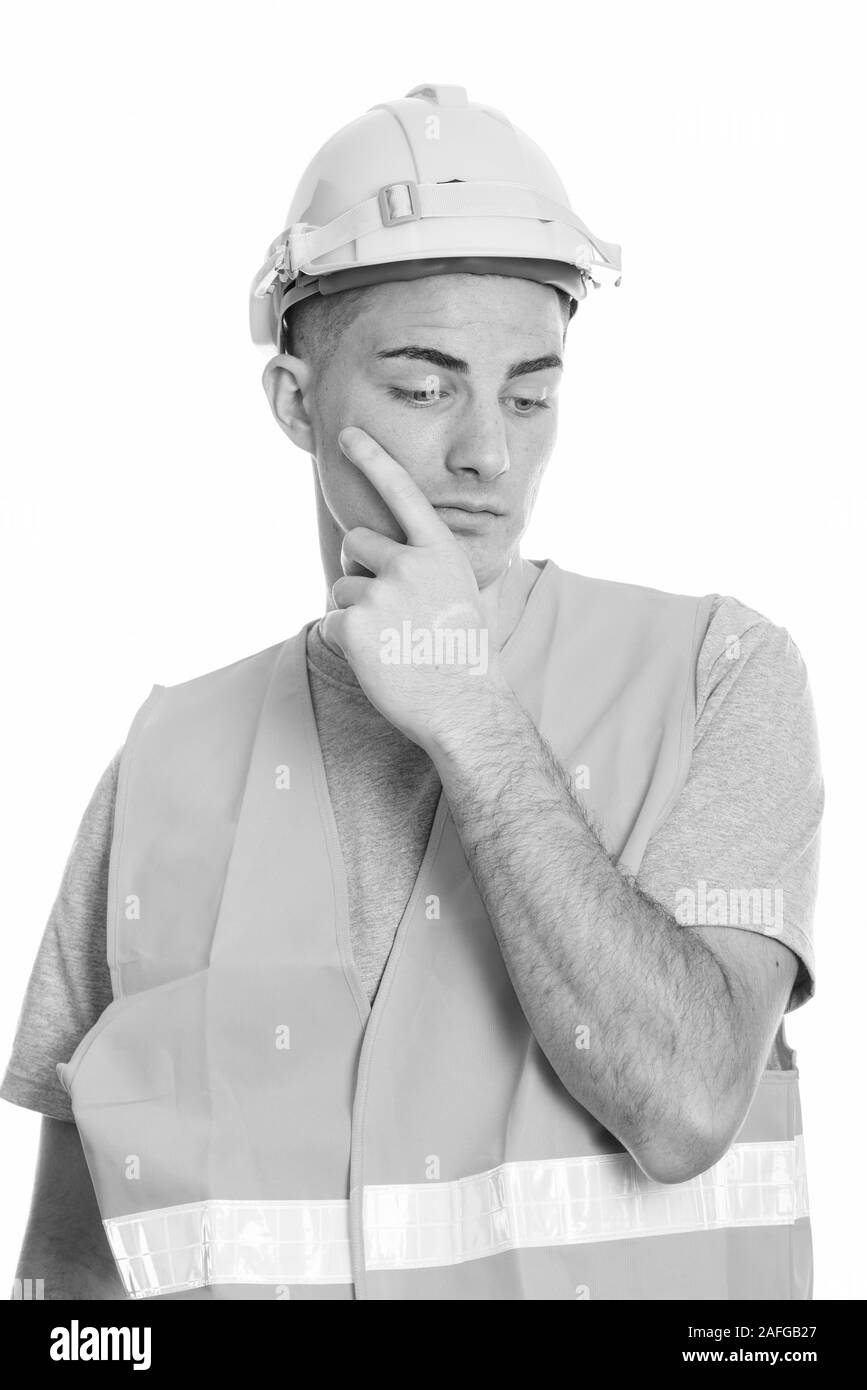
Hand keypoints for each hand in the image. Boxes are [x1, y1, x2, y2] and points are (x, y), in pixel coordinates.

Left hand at [319, 426, 504, 750]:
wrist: (465, 707)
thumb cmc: (464, 657)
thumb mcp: (462, 596)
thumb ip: (430, 569)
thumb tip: (398, 559)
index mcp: (440, 552)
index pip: (402, 493)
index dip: (373, 459)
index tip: (345, 434)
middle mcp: (410, 563)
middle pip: (357, 544)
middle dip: (361, 570)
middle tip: (391, 612)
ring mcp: (381, 592)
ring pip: (342, 586)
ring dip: (356, 613)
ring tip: (392, 642)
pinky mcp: (354, 623)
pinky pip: (333, 621)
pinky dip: (348, 643)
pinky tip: (379, 659)